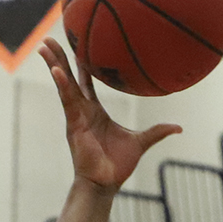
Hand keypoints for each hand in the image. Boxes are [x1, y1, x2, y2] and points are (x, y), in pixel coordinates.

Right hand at [39, 40, 179, 191]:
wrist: (105, 184)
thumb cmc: (118, 166)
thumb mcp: (141, 142)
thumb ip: (157, 131)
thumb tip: (178, 127)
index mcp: (95, 112)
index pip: (86, 83)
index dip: (81, 65)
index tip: (78, 46)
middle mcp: (82, 111)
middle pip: (68, 78)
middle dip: (59, 58)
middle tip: (49, 37)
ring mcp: (75, 116)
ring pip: (63, 84)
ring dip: (53, 64)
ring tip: (43, 45)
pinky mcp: (73, 123)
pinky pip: (67, 99)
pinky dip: (61, 84)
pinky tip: (55, 69)